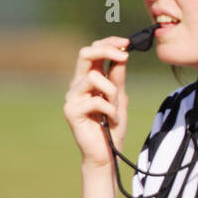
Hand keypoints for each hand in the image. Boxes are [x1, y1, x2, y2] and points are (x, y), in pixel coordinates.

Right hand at [64, 36, 130, 166]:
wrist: (107, 154)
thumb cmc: (112, 127)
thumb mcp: (120, 98)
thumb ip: (118, 78)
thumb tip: (121, 55)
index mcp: (88, 79)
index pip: (93, 51)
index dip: (108, 43)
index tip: (126, 43)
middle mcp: (77, 85)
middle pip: (85, 53)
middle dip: (106, 50)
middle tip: (124, 56)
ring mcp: (72, 97)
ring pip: (94, 77)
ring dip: (113, 91)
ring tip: (116, 109)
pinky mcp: (70, 111)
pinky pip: (95, 100)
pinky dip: (110, 110)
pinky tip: (111, 121)